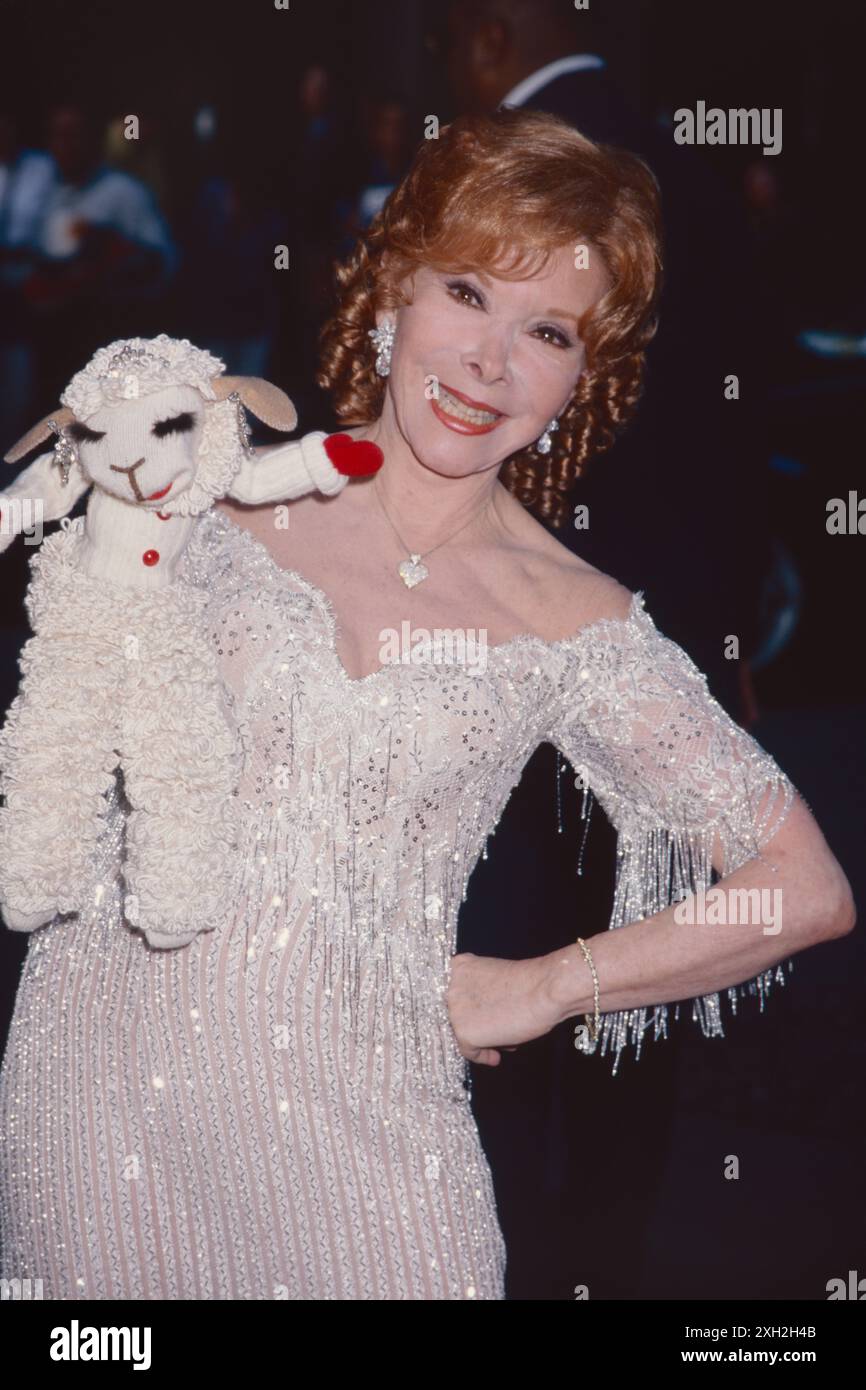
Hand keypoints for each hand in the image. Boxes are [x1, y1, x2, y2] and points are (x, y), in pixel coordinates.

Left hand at [446, 952, 556, 1066]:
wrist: (545, 990)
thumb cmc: (531, 982)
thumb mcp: (497, 977)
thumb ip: (483, 990)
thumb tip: (483, 1015)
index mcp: (459, 967)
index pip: (459, 994)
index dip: (473, 1008)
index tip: (484, 1017)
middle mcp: (452, 988)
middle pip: (461, 1014)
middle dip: (480, 1023)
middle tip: (499, 1030)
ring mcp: (456, 1010)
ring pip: (466, 1032)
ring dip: (485, 1038)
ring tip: (508, 1039)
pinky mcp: (464, 1032)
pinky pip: (469, 1051)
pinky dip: (482, 1056)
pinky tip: (494, 1057)